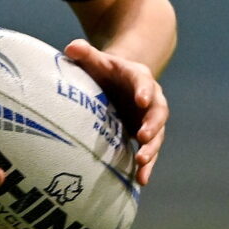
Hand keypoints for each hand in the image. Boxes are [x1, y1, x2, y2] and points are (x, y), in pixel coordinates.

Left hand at [63, 39, 167, 185]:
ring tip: (142, 164)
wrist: (116, 80)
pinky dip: (147, 165)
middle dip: (152, 125)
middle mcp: (150, 99)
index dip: (144, 90)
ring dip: (151, 150)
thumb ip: (85, 53)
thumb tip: (71, 47)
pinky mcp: (144, 135)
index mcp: (138, 77)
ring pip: (157, 135)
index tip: (142, 100)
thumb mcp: (96, 60)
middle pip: (158, 112)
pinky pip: (149, 151)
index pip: (143, 82)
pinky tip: (141, 181)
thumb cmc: (103, 69)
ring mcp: (149, 119)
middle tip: (142, 137)